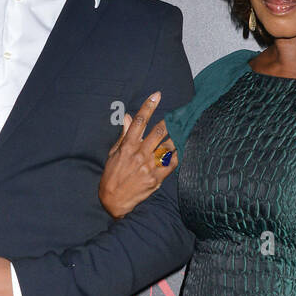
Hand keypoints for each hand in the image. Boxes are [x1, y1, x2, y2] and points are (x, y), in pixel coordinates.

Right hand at [98, 91, 177, 218]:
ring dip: (176, 137)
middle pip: (159, 131)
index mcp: (127, 146)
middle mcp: (139, 154)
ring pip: (168, 146)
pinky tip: (180, 150)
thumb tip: (129, 117)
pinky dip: (177, 155)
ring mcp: (149, 166)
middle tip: (179, 114)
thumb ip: (124, 134)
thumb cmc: (112, 175)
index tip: (157, 95)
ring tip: (183, 130)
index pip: (139, 121)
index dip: (149, 106)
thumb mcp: (114, 153)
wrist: (114, 200)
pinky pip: (171, 164)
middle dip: (170, 121)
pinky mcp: (156, 178)